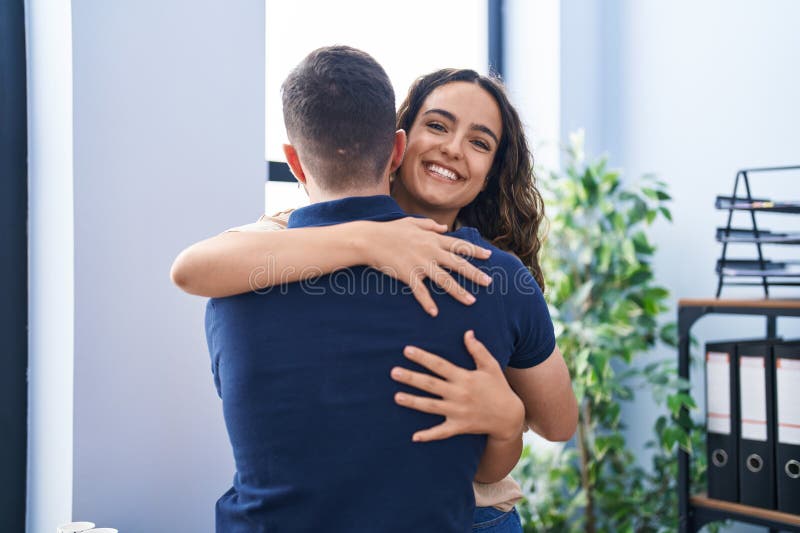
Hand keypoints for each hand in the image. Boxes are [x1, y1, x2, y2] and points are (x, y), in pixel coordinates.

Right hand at [358, 218, 492, 315]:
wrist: (370, 239)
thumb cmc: (390, 230)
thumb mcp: (412, 223)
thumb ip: (430, 225)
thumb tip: (444, 228)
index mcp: (433, 239)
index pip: (459, 245)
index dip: (475, 251)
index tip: (489, 256)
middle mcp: (430, 251)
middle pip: (457, 264)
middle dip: (475, 274)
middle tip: (489, 282)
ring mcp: (420, 264)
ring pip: (444, 280)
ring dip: (459, 292)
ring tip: (471, 301)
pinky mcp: (408, 274)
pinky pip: (420, 291)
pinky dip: (427, 302)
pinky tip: (434, 313)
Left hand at [390, 330, 524, 441]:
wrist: (509, 416)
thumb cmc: (499, 388)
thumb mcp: (491, 366)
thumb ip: (478, 350)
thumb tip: (468, 333)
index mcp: (464, 378)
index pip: (439, 365)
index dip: (423, 357)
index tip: (407, 350)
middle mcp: (459, 394)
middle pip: (430, 385)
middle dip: (411, 378)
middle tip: (394, 372)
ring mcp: (458, 412)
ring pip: (431, 406)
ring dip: (413, 402)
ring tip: (397, 396)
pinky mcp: (459, 427)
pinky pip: (441, 432)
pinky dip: (428, 436)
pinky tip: (415, 437)